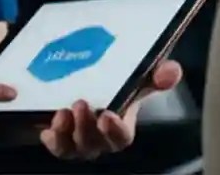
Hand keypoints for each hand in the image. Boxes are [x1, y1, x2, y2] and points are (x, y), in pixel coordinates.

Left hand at [40, 59, 182, 159]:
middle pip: (94, 144)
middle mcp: (98, 139)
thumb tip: (173, 70)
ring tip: (61, 112)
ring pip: (70, 148)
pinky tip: (46, 125)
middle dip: (86, 128)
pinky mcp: (56, 136)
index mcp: (120, 126)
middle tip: (81, 103)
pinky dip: (51, 137)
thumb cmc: (114, 83)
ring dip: (66, 133)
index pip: (122, 137)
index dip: (115, 131)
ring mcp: (75, 140)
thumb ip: (157, 74)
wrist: (82, 81)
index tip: (107, 116)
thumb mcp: (136, 75)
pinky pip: (54, 144)